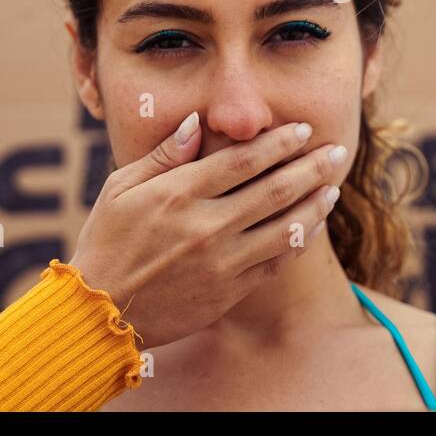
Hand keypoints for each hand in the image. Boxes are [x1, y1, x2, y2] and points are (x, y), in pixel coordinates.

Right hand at [70, 112, 346, 348]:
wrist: (99, 313)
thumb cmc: (107, 242)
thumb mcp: (121, 188)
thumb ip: (164, 155)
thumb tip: (196, 121)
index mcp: (178, 195)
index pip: (242, 160)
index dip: (278, 142)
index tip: (301, 130)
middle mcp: (205, 227)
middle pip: (274, 189)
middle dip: (311, 166)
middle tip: (336, 150)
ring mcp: (221, 262)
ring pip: (284, 227)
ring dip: (315, 204)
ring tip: (334, 186)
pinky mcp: (228, 291)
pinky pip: (275, 262)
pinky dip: (298, 240)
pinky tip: (312, 225)